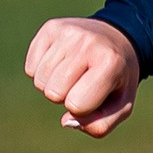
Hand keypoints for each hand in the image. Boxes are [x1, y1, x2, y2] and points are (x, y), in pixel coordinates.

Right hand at [24, 18, 140, 137]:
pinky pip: (30, 68)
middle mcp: (88, 44)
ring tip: (74, 72)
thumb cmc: (117, 78)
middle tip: (83, 83)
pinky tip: (62, 62)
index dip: (83, 108)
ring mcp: (68, 33)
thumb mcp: (121, 106)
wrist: (118, 39)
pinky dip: (42, 72)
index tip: (95, 95)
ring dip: (54, 85)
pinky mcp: (51, 28)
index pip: (77, 104)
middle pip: (53, 93)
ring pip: (40, 81)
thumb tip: (66, 121)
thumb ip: (100, 125)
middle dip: (66, 96)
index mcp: (110, 62)